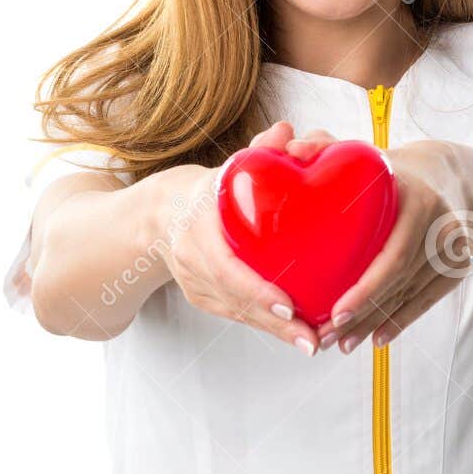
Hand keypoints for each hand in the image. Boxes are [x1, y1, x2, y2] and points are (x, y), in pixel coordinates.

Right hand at [158, 123, 321, 353]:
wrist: (158, 214)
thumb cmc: (205, 189)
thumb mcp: (227, 169)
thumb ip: (259, 152)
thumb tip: (288, 132)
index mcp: (195, 227)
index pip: (224, 267)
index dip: (255, 290)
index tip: (288, 304)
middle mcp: (191, 261)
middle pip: (236, 301)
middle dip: (275, 324)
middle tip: (313, 338)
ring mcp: (195, 284)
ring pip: (239, 315)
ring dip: (277, 331)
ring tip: (314, 342)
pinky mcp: (202, 298)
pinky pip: (238, 316)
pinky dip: (267, 325)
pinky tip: (298, 334)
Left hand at [309, 137, 472, 351]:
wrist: (452, 177)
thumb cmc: (397, 169)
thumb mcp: (369, 154)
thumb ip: (328, 148)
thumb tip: (290, 149)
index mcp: (419, 199)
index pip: (393, 254)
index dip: (366, 288)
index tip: (335, 312)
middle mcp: (442, 225)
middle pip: (399, 282)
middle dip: (362, 314)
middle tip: (326, 337)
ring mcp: (454, 250)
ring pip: (410, 295)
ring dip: (375, 323)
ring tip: (340, 344)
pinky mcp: (458, 267)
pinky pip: (428, 300)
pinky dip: (401, 321)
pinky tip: (375, 339)